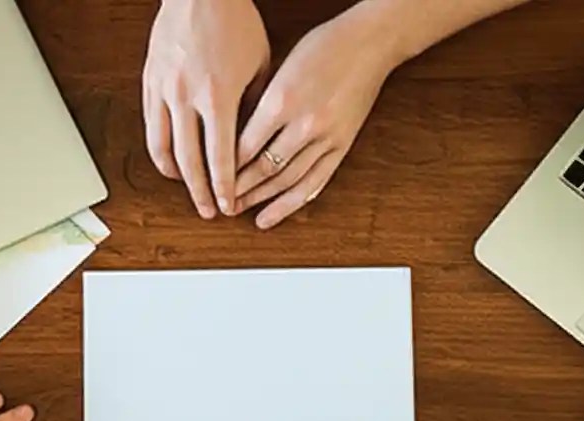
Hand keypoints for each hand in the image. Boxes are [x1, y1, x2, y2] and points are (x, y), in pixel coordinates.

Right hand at [143, 0, 269, 217]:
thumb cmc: (235, 22)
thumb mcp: (261, 65)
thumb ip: (256, 106)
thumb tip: (254, 141)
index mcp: (218, 97)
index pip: (220, 159)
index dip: (224, 188)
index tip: (229, 207)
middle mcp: (186, 98)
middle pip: (190, 162)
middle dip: (200, 192)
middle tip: (209, 210)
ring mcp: (163, 91)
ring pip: (163, 149)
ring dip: (176, 175)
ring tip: (187, 187)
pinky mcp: (149, 83)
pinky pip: (151, 127)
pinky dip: (160, 149)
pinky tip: (170, 158)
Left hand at [234, 2, 399, 228]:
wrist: (369, 43)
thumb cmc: (323, 47)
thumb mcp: (281, 70)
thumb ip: (261, 105)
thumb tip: (237, 139)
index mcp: (282, 101)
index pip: (246, 147)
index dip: (227, 169)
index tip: (214, 181)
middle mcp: (304, 123)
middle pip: (265, 169)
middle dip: (242, 191)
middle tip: (225, 204)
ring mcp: (327, 138)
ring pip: (290, 180)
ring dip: (265, 201)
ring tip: (246, 214)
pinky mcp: (343, 145)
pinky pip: (317, 180)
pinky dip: (296, 200)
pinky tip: (280, 211)